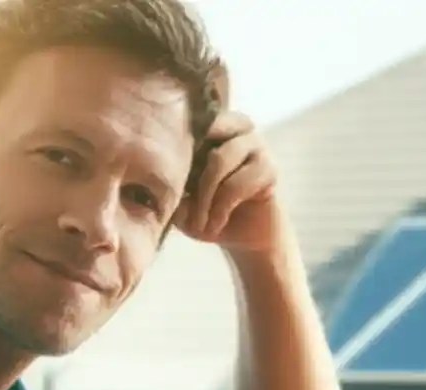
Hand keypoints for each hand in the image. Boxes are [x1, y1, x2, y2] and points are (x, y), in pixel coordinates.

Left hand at [173, 99, 282, 254]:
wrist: (245, 238)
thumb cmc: (208, 213)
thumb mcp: (180, 200)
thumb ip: (169, 183)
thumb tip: (160, 177)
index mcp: (213, 125)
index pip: (190, 115)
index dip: (172, 133)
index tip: (156, 163)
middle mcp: (236, 127)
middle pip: (204, 130)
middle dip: (186, 162)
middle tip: (176, 193)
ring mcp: (256, 144)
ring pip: (218, 160)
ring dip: (204, 196)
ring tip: (198, 222)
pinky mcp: (269, 169)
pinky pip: (236, 185)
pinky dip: (220, 209)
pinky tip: (215, 225)